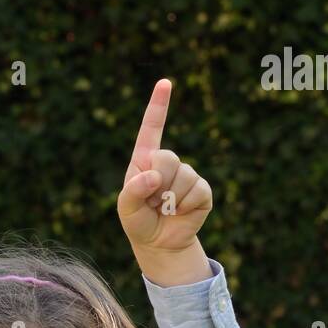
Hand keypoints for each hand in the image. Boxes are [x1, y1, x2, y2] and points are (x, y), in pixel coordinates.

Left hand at [117, 78, 212, 258]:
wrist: (159, 244)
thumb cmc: (138, 221)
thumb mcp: (125, 208)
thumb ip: (133, 190)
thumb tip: (154, 176)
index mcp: (145, 159)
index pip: (151, 128)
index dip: (158, 105)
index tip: (165, 83)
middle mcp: (167, 163)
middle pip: (167, 157)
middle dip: (158, 183)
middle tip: (154, 202)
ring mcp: (187, 175)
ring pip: (183, 177)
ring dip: (171, 200)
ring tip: (165, 209)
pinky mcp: (202, 191)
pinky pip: (196, 192)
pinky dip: (185, 207)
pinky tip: (181, 213)